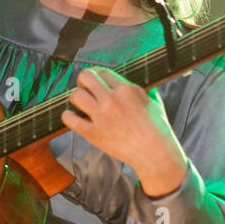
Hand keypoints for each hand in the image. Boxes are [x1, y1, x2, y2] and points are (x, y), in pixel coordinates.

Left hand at [60, 68, 188, 196]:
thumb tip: (138, 86)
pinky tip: (73, 117)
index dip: (96, 75)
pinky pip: (70, 119)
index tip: (95, 82)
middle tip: (86, 91)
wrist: (154, 152)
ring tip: (81, 106)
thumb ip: (141, 91)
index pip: (101, 71)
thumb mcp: (153, 101)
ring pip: (75, 96)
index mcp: (126, 89)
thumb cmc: (157, 128)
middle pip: (85, 77)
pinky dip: (68, 117)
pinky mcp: (94, 133)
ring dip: (76, 98)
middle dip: (83, 82)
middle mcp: (111, 100)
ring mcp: (101, 116)